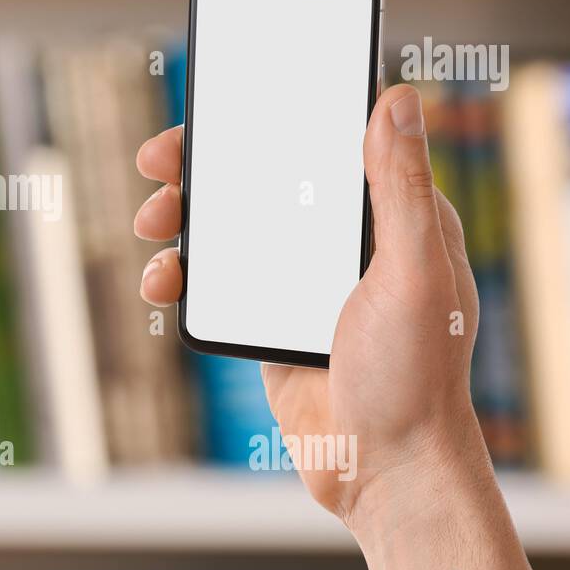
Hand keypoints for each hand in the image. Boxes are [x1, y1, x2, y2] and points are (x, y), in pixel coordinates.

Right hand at [135, 85, 552, 569]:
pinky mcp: (268, 321)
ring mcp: (300, 281)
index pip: (322, 142)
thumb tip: (400, 98)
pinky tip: (161, 283)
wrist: (385, 471)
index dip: (268, 118)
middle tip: (157, 163)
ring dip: (181, 220)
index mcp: (387, 217)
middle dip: (203, 168)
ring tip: (150, 226)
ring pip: (229, 229)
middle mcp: (342, 241)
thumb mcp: (414, 272)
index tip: (217, 110)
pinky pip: (215, 284)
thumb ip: (400, 188)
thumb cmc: (418, 376)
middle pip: (261, 180)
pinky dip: (181, 276)